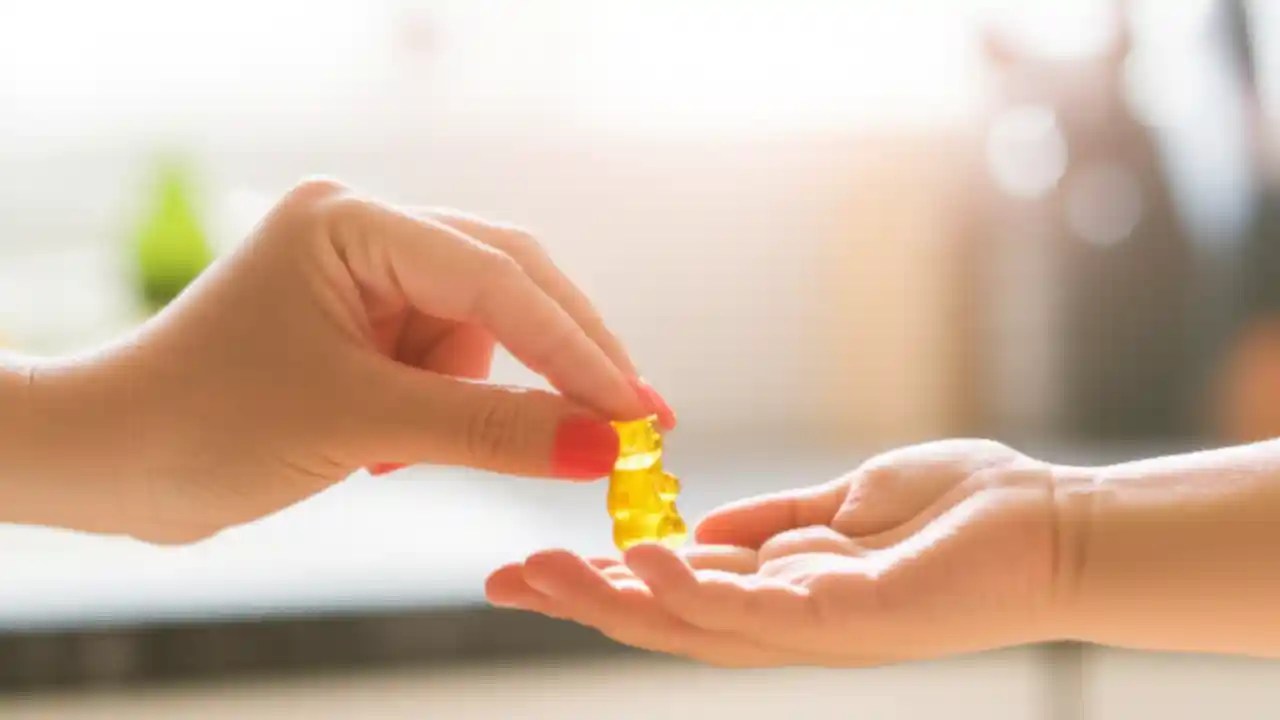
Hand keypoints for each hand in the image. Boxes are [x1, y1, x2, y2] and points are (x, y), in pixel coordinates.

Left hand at [14, 179, 673, 542]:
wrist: (108, 463)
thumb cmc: (205, 426)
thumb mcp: (363, 425)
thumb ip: (493, 430)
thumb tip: (606, 445)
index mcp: (353, 222)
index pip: (496, 279)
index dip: (577, 349)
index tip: (639, 412)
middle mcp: (365, 231)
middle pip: (506, 283)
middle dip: (563, 358)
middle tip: (633, 422)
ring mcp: (365, 275)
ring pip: (482, 331)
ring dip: (479, 396)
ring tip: (400, 451)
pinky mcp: (364, 321)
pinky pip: (448, 360)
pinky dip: (447, 408)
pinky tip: (386, 450)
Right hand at [486, 439, 1076, 666]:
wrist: (1052, 528)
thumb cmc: (955, 513)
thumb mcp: (838, 508)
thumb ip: (770, 524)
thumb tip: (697, 528)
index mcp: (780, 591)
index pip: (673, 594)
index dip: (599, 585)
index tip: (528, 565)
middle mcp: (789, 620)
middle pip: (668, 622)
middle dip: (584, 604)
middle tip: (504, 582)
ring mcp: (821, 626)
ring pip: (699, 626)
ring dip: (618, 603)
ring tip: (547, 574)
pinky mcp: (859, 616)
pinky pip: (764, 610)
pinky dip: (699, 590)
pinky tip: (646, 562)